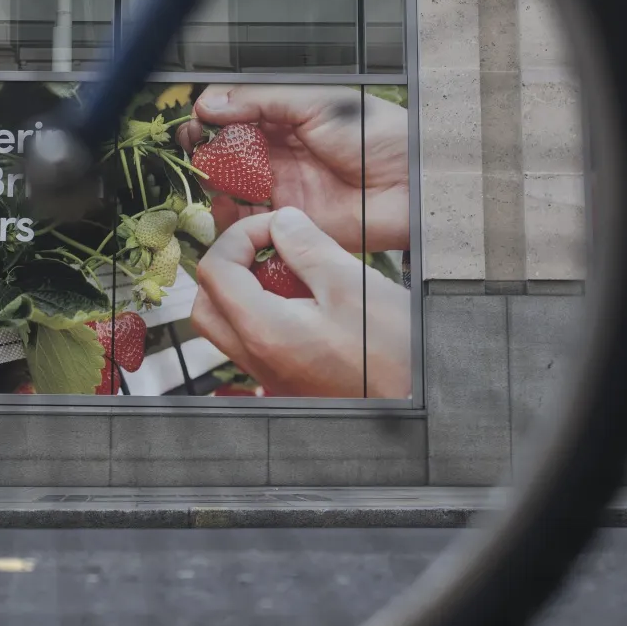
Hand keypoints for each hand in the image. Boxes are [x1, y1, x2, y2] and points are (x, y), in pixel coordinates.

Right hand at [186, 85, 409, 252]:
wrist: (411, 181)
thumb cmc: (377, 134)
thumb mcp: (316, 103)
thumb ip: (261, 101)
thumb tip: (210, 103)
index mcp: (285, 117)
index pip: (233, 113)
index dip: (211, 116)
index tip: (198, 121)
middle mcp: (279, 151)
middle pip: (224, 150)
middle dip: (205, 148)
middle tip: (197, 148)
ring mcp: (282, 185)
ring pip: (230, 184)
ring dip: (213, 181)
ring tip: (211, 175)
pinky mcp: (289, 219)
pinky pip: (247, 219)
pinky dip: (229, 215)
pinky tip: (225, 204)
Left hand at [189, 207, 411, 398]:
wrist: (418, 404)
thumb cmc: (393, 354)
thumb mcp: (352, 285)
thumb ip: (307, 247)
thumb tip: (282, 221)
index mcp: (264, 331)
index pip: (215, 270)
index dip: (240, 236)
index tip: (276, 227)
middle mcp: (257, 358)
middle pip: (208, 301)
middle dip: (232, 263)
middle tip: (271, 247)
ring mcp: (270, 374)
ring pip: (230, 324)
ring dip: (248, 289)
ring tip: (294, 272)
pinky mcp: (288, 380)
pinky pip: (256, 340)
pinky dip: (266, 311)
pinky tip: (308, 300)